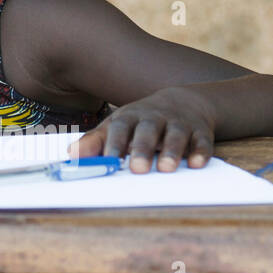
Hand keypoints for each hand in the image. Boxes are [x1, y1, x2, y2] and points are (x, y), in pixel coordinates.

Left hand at [68, 86, 216, 172]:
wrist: (184, 102)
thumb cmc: (142, 121)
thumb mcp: (117, 126)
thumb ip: (95, 141)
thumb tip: (71, 155)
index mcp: (130, 117)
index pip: (120, 128)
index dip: (114, 144)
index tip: (109, 161)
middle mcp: (155, 118)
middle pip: (147, 131)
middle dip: (142, 149)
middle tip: (137, 169)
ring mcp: (179, 123)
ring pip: (175, 135)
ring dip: (171, 151)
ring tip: (166, 169)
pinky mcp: (201, 131)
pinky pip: (202, 141)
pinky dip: (200, 151)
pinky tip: (197, 164)